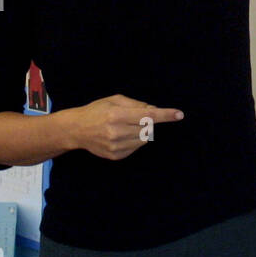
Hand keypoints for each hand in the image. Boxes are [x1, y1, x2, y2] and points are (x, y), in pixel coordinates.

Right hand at [69, 94, 183, 160]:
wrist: (76, 130)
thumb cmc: (96, 111)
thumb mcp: (114, 100)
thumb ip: (136, 104)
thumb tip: (155, 110)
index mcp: (116, 115)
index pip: (148, 116)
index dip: (165, 115)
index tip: (179, 114)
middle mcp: (116, 132)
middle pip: (148, 127)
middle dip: (148, 121)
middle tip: (135, 117)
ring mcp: (116, 146)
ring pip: (144, 138)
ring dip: (141, 131)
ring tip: (125, 126)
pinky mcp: (116, 156)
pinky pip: (136, 147)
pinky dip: (134, 140)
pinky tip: (121, 135)